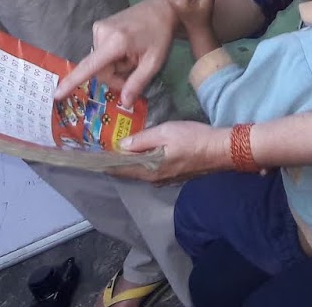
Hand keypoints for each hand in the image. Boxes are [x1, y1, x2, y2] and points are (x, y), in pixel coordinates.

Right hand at [53, 0, 177, 108]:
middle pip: (99, 70)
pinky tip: (126, 49)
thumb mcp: (153, 63)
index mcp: (115, 42)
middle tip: (134, 69)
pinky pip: (101, 53)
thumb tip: (124, 103)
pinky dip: (112, 57)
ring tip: (132, 55)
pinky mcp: (99, 27)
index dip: (72, 82)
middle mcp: (101, 33)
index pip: (90, 66)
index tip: (57, 94)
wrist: (160, 10)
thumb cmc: (160, 36)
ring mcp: (98, 28)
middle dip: (115, 76)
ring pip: (100, 63)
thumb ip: (137, 83)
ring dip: (115, 66)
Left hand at [110, 121, 233, 184]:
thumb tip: (121, 145)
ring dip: (127, 162)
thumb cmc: (193, 139)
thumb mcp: (165, 132)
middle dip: (114, 162)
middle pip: (128, 172)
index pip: (120, 169)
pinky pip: (150, 169)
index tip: (90, 158)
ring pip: (139, 171)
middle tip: (100, 149)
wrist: (221, 149)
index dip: (105, 163)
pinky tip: (138, 152)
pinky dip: (140, 161)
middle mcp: (154, 178)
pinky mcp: (173, 174)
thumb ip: (142, 139)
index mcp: (150, 170)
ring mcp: (165, 178)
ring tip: (115, 149)